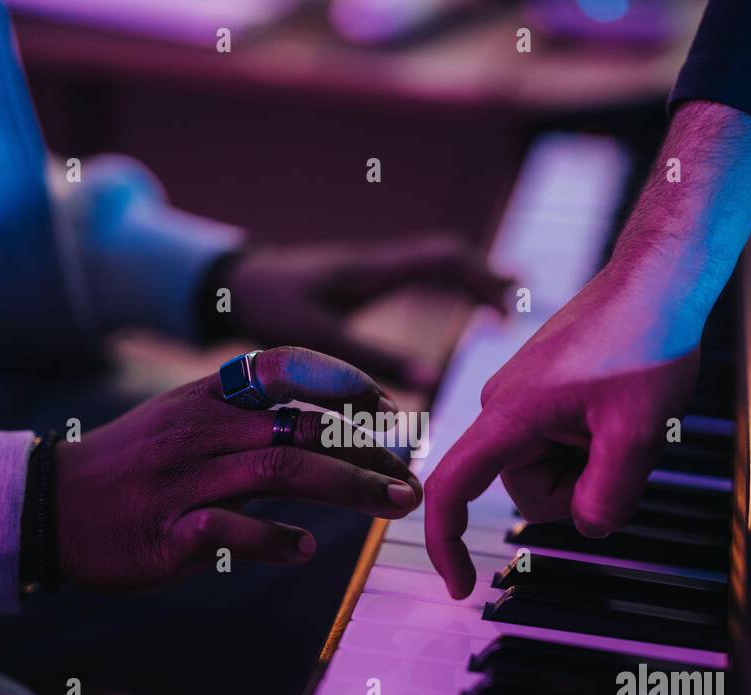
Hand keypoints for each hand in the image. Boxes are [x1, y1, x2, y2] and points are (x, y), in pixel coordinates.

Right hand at [55, 347, 421, 591]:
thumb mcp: (185, 422)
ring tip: (393, 505)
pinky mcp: (167, 531)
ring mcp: (184, 480)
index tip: (389, 410)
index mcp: (208, 398)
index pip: (289, 372)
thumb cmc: (132, 468)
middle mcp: (202, 430)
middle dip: (369, 451)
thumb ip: (249, 423)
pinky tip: (306, 550)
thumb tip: (325, 433)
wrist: (49, 506)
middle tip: (410, 476)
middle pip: (303, 429)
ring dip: (348, 488)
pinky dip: (274, 539)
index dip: (346, 385)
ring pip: (281, 471)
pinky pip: (230, 529)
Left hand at [222, 234, 510, 386]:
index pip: (443, 260)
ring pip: (438, 262)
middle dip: (487, 278)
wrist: (233, 282)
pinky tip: (463, 308)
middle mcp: (379, 262)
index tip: (506, 313)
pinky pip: (422, 272)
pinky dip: (451, 285)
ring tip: (503, 308)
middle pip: (450, 256)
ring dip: (472, 280)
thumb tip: (429, 381)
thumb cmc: (267, 307)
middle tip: (517, 311)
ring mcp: (374, 267)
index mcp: (372, 270)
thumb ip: (369, 363)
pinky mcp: (367, 279)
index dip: (482, 280)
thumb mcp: (315, 340)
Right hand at [423, 101, 750, 598]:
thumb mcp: (638, 430)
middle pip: (526, 492)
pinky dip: (591, 448)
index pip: (452, 489)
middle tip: (623, 447)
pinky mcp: (541, 398)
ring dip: (589, 466)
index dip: (447, 544)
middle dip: (578, 489)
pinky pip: (558, 448)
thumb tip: (589, 527)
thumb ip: (610, 493)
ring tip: (623, 423)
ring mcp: (521, 402)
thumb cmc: (646, 337)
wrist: (658, 281)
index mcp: (510, 414)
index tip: (459, 586)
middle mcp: (502, 408)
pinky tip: (617, 415)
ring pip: (547, 474)